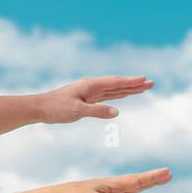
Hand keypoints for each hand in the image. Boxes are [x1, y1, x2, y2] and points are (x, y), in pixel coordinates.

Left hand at [36, 75, 154, 123]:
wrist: (40, 108)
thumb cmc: (56, 108)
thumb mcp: (77, 111)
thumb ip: (97, 111)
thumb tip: (117, 112)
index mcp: (90, 86)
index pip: (115, 83)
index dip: (131, 82)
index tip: (145, 80)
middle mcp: (92, 86)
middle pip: (117, 84)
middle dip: (134, 84)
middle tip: (151, 82)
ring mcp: (89, 92)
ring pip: (113, 90)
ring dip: (128, 88)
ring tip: (143, 87)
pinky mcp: (87, 99)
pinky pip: (107, 95)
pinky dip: (117, 94)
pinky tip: (123, 94)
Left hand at [47, 167, 171, 192]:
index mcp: (110, 185)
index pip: (136, 181)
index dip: (152, 178)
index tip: (167, 172)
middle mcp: (109, 187)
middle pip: (135, 182)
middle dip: (152, 179)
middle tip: (168, 174)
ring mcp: (104, 192)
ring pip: (128, 188)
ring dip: (143, 184)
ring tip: (155, 181)